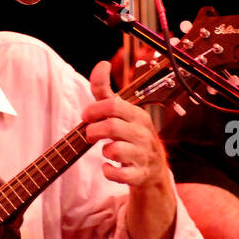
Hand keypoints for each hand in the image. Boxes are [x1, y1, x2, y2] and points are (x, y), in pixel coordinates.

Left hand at [82, 60, 172, 192]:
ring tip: (106, 150)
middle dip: (93, 131)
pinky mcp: (140, 175)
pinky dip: (108, 172)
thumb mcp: (122, 113)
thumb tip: (102, 64)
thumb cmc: (131, 136)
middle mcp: (143, 134)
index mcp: (138, 116)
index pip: (113, 105)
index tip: (86, 116)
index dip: (94, 109)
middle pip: (111, 126)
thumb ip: (106, 92)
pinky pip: (119, 175)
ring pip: (115, 151)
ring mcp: (143, 155)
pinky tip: (108, 167)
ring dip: (104, 151)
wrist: (152, 169)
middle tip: (90, 134)